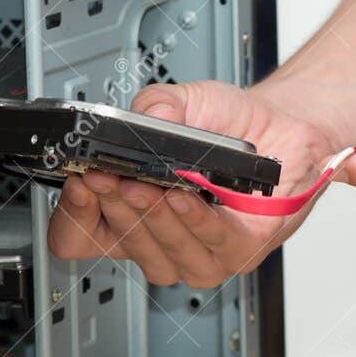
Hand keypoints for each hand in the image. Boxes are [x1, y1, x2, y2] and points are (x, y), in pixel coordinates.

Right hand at [48, 80, 339, 286]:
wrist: (282, 126)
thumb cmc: (229, 126)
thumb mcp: (181, 103)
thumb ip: (155, 105)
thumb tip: (142, 117)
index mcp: (129, 215)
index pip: (80, 238)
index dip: (73, 216)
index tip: (80, 182)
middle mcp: (160, 240)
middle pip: (120, 245)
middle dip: (112, 208)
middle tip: (108, 177)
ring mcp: (198, 253)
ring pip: (162, 252)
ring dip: (151, 218)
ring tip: (147, 186)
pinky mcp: (239, 251)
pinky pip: (211, 244)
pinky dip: (196, 219)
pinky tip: (186, 196)